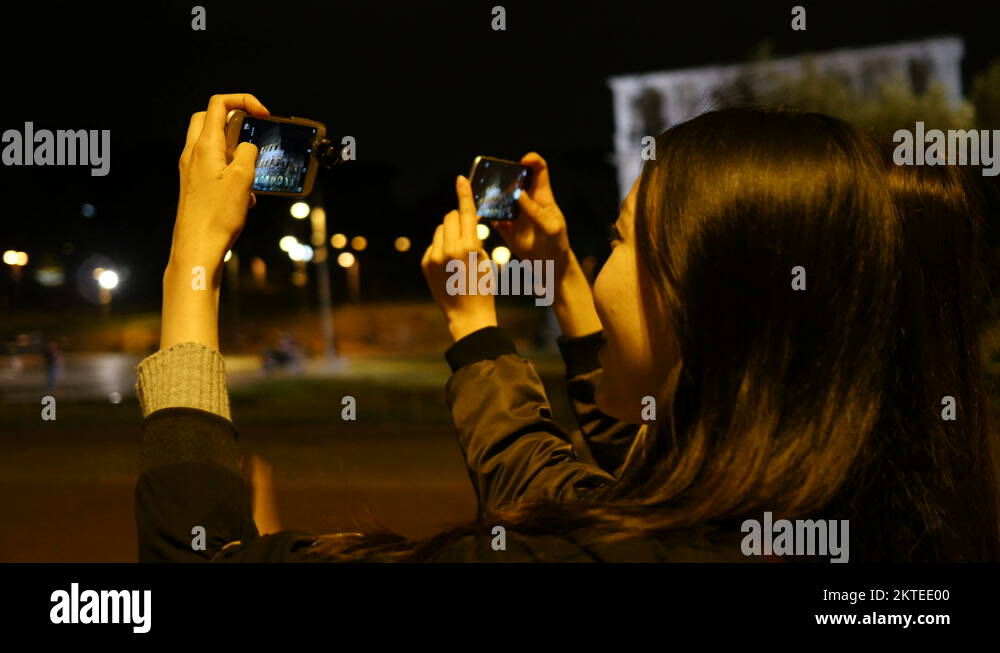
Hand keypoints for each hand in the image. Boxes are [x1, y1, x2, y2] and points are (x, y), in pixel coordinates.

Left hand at [170, 93, 269, 267]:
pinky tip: (244, 196)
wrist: (197, 246)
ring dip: (235, 150)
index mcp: (204, 146)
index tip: (263, 115)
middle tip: (252, 134)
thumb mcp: (242, 179)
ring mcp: (191, 169)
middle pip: (208, 119)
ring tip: (251, 172)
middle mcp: (193, 153)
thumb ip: (248, 153)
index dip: (244, 101)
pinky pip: (213, 166)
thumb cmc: (217, 215)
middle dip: (234, 120)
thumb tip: (248, 148)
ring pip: (212, 144)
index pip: (219, 104)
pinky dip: (230, 171)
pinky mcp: (194, 185)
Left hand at [422, 175, 497, 340]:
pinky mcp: (425, 263)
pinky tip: (449, 264)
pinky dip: (441, 248)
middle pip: (450, 217)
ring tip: (458, 252)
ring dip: (449, 233)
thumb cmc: (483, 287)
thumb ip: (474, 237)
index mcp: (469, 246)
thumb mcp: (485, 259)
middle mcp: (449, 248)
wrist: (467, 315)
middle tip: (466, 230)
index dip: (464, 193)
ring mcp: (434, 256)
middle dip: (458, 218)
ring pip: (440, 230)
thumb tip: (464, 222)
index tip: (460, 179)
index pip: (466, 212)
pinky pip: (433, 245)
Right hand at [493, 152, 571, 273]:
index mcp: (542, 195)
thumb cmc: (557, 243)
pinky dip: (486, 214)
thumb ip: (535, 211)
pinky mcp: (505, 227)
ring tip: (484, 195)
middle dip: (504, 174)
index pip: (539, 170)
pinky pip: (493, 216)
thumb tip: (518, 194)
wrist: (550, 265)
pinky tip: (481, 215)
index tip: (523, 160)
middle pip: (514, 179)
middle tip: (495, 177)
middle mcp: (527, 200)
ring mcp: (515, 213)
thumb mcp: (550, 227)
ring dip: (491, 194)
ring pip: (500, 196)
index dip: (532, 160)